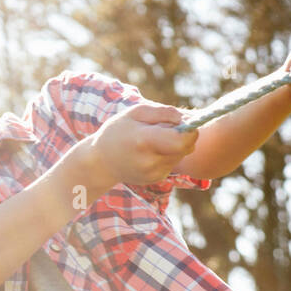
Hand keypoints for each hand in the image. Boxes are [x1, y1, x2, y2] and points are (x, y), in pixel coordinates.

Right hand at [81, 102, 198, 196]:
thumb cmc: (117, 131)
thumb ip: (164, 112)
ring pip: (181, 155)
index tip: (183, 123)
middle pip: (186, 147)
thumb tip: (187, 118)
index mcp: (143, 141)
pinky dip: (168, 154)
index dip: (189, 130)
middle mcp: (150, 161)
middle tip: (167, 129)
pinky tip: (151, 151)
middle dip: (184, 136)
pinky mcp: (156, 179)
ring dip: (175, 145)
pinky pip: (173, 162)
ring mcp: (153, 173)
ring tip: (155, 140)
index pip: (182, 140)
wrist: (101, 162)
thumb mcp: (135, 112)